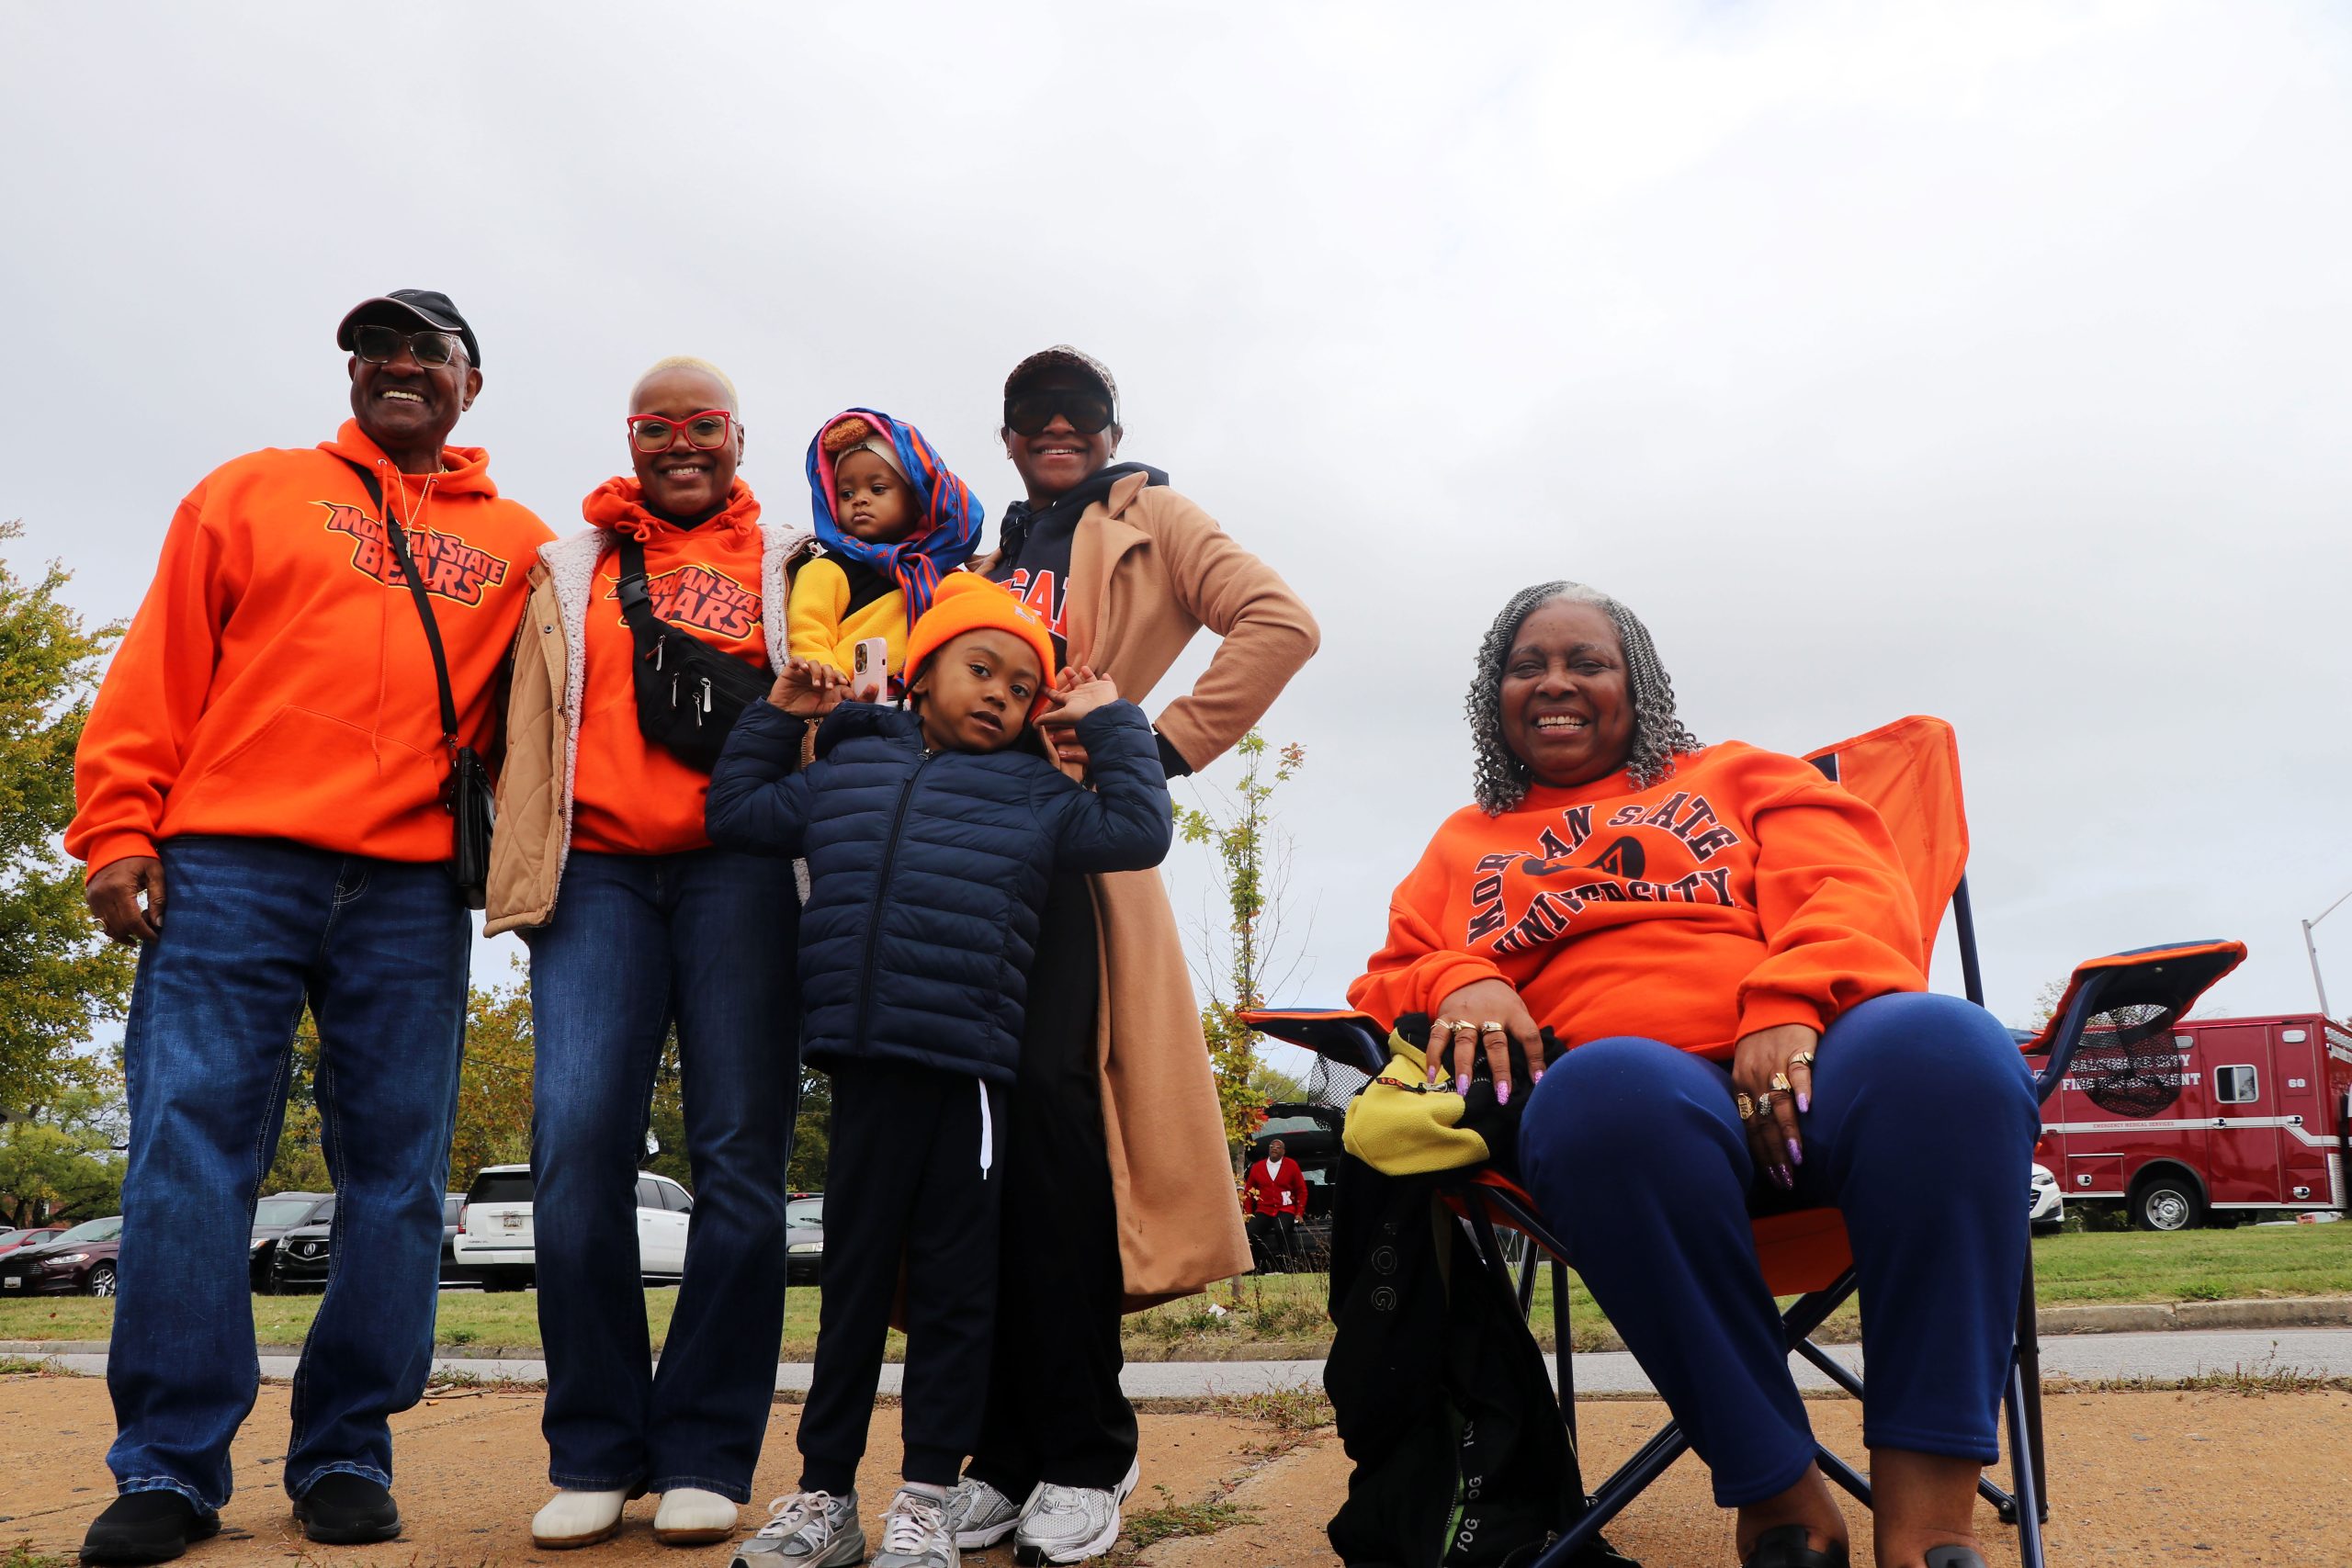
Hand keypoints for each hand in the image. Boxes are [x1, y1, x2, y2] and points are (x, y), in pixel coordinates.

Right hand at [87, 856, 165, 943]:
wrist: (114, 842)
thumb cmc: (140, 856)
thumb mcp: (155, 873)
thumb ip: (159, 898)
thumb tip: (159, 924)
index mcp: (119, 888)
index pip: (132, 921)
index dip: (145, 933)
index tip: (157, 938)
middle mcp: (102, 895)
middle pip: (119, 927)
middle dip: (137, 933)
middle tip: (152, 929)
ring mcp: (93, 897)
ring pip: (107, 928)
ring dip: (125, 934)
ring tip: (141, 927)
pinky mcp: (90, 898)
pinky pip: (100, 922)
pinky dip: (114, 928)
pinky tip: (128, 929)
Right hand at [767, 657, 848, 716]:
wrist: (784, 712)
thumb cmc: (803, 709)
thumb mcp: (820, 710)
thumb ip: (833, 706)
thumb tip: (849, 703)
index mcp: (824, 683)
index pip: (836, 675)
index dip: (841, 677)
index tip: (845, 684)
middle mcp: (815, 675)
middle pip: (827, 667)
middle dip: (831, 675)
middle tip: (829, 686)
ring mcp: (804, 671)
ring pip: (814, 663)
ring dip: (817, 672)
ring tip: (816, 684)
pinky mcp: (792, 669)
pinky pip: (798, 659)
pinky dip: (802, 662)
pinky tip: (804, 669)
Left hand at [1047, 665, 1119, 725]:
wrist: (1103, 714)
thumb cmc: (1082, 715)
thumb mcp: (1062, 716)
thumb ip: (1048, 718)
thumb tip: (1032, 725)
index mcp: (1071, 700)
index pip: (1058, 695)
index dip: (1049, 691)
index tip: (1042, 686)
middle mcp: (1083, 695)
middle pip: (1075, 684)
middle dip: (1071, 677)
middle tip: (1066, 669)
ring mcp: (1095, 691)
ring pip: (1090, 681)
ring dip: (1087, 675)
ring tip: (1084, 667)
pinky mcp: (1107, 688)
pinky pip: (1107, 682)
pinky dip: (1107, 679)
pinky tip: (1106, 675)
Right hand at [1426, 977, 1544, 1105]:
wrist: (1470, 975)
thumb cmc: (1499, 1002)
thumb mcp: (1517, 1009)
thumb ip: (1522, 1034)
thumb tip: (1534, 1071)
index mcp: (1512, 1013)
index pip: (1529, 1035)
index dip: (1536, 1059)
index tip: (1539, 1081)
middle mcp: (1489, 1014)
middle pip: (1496, 1043)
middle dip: (1500, 1070)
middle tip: (1502, 1095)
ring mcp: (1465, 1016)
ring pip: (1466, 1043)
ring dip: (1464, 1067)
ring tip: (1463, 1090)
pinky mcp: (1445, 1017)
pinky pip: (1438, 1038)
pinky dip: (1433, 1056)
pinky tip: (1432, 1076)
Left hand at [1731, 1022, 1820, 1190]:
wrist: (1775, 1002)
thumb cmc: (1763, 1043)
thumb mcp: (1749, 1070)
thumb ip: (1753, 1098)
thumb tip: (1761, 1136)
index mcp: (1741, 1084)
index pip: (1749, 1127)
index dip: (1761, 1155)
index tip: (1774, 1179)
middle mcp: (1753, 1076)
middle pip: (1763, 1122)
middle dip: (1774, 1155)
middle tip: (1786, 1181)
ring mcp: (1774, 1063)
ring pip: (1778, 1103)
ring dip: (1788, 1133)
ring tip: (1797, 1159)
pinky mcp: (1796, 1050)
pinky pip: (1799, 1073)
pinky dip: (1802, 1091)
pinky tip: (1808, 1111)